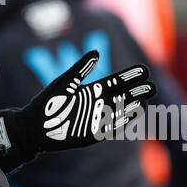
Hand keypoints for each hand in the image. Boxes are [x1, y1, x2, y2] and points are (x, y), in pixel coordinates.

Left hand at [14, 50, 155, 148]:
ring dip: (133, 107)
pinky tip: (132, 115)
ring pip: (120, 112)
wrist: (34, 127)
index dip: (130, 77)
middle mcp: (98, 105)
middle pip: (123, 96)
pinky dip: (122, 122)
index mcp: (92, 91)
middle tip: (152, 86)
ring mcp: (96, 119)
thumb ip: (80, 68)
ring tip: (144, 100)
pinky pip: (112, 128)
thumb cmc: (47, 103)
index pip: (116, 82)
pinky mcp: (93, 134)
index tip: (144, 70)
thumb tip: (96, 52)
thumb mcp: (65, 82)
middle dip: (138, 91)